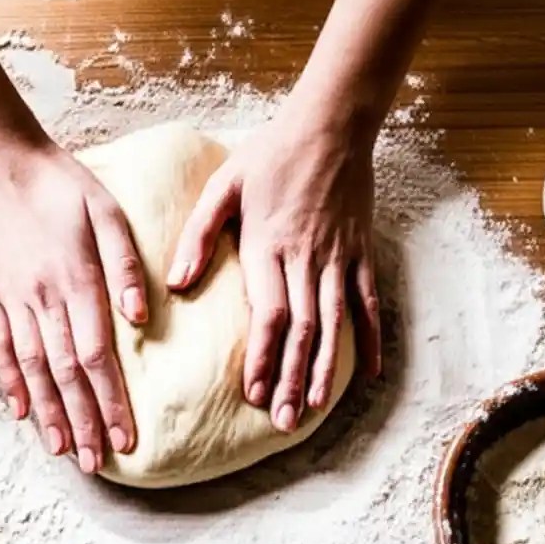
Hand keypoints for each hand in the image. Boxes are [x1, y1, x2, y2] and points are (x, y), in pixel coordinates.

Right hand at [0, 140, 146, 472]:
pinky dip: (9, 381)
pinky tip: (20, 412)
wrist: (1, 161)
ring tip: (61, 450)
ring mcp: (13, 299)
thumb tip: (143, 316)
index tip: (125, 438)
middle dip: (83, 421)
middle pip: (65, 373)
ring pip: (32, 368)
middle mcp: (44, 298)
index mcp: (78, 281)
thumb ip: (127, 265)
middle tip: (96, 462)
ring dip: (48, 411)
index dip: (111, 401)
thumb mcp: (108, 211)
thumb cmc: (63, 184)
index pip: (97, 356)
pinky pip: (0, 346)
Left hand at [166, 110, 381, 432]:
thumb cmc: (271, 153)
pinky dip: (368, 339)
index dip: (261, 355)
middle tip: (282, 419)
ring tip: (314, 407)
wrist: (331, 124)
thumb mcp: (222, 185)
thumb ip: (198, 235)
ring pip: (334, 323)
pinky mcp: (360, 253)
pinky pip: (367, 303)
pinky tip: (367, 374)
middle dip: (290, 377)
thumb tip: (176, 283)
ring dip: (324, 368)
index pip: (268, 312)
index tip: (252, 392)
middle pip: (301, 328)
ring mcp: (338, 257)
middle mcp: (306, 257)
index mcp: (268, 244)